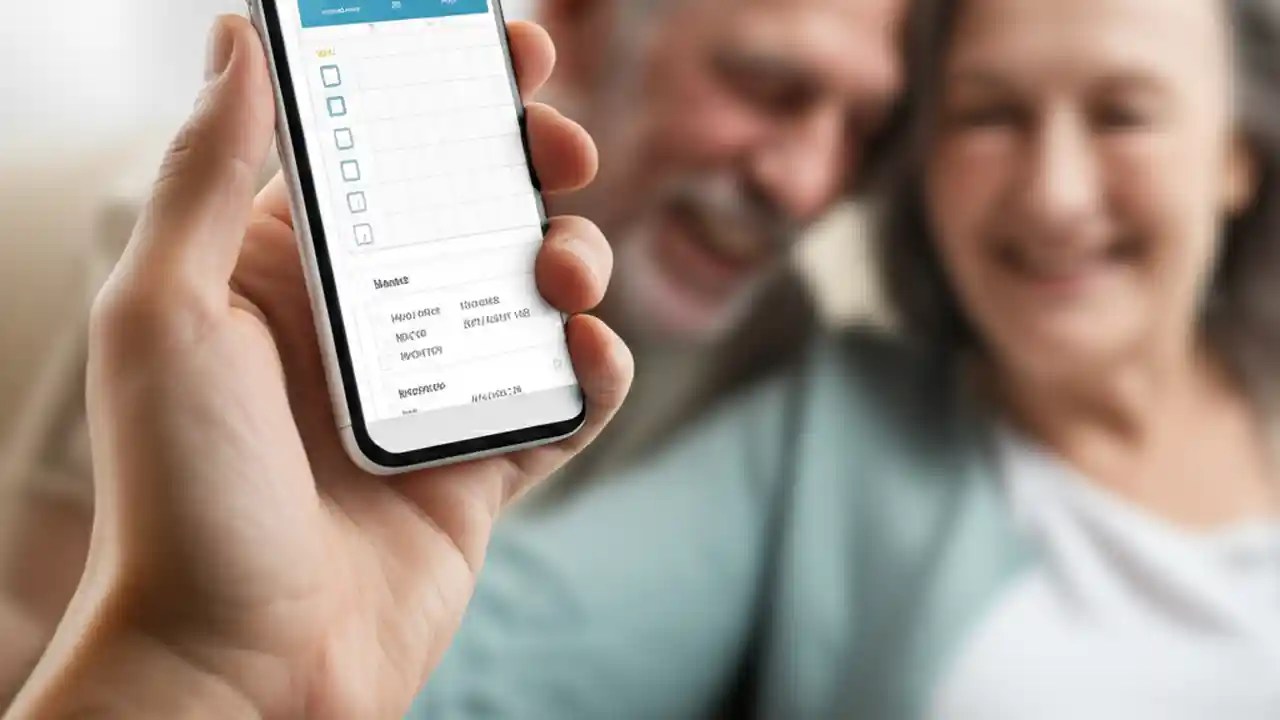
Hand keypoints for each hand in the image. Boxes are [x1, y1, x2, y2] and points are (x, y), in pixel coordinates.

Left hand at [7, 15, 630, 718]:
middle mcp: (366, 325)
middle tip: (560, 150)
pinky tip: (587, 357)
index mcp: (286, 273)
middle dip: (528, 166)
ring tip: (562, 274)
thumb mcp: (168, 314)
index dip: (444, 93)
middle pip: (474, 213)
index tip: (508, 51)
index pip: (378, 154)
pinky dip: (593, 372)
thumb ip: (208, 172)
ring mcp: (431, 396)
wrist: (239, 669)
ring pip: (532, 297)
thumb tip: (239, 39)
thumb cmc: (181, 498)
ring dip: (572, 262)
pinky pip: (563, 401)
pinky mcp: (482, 467)